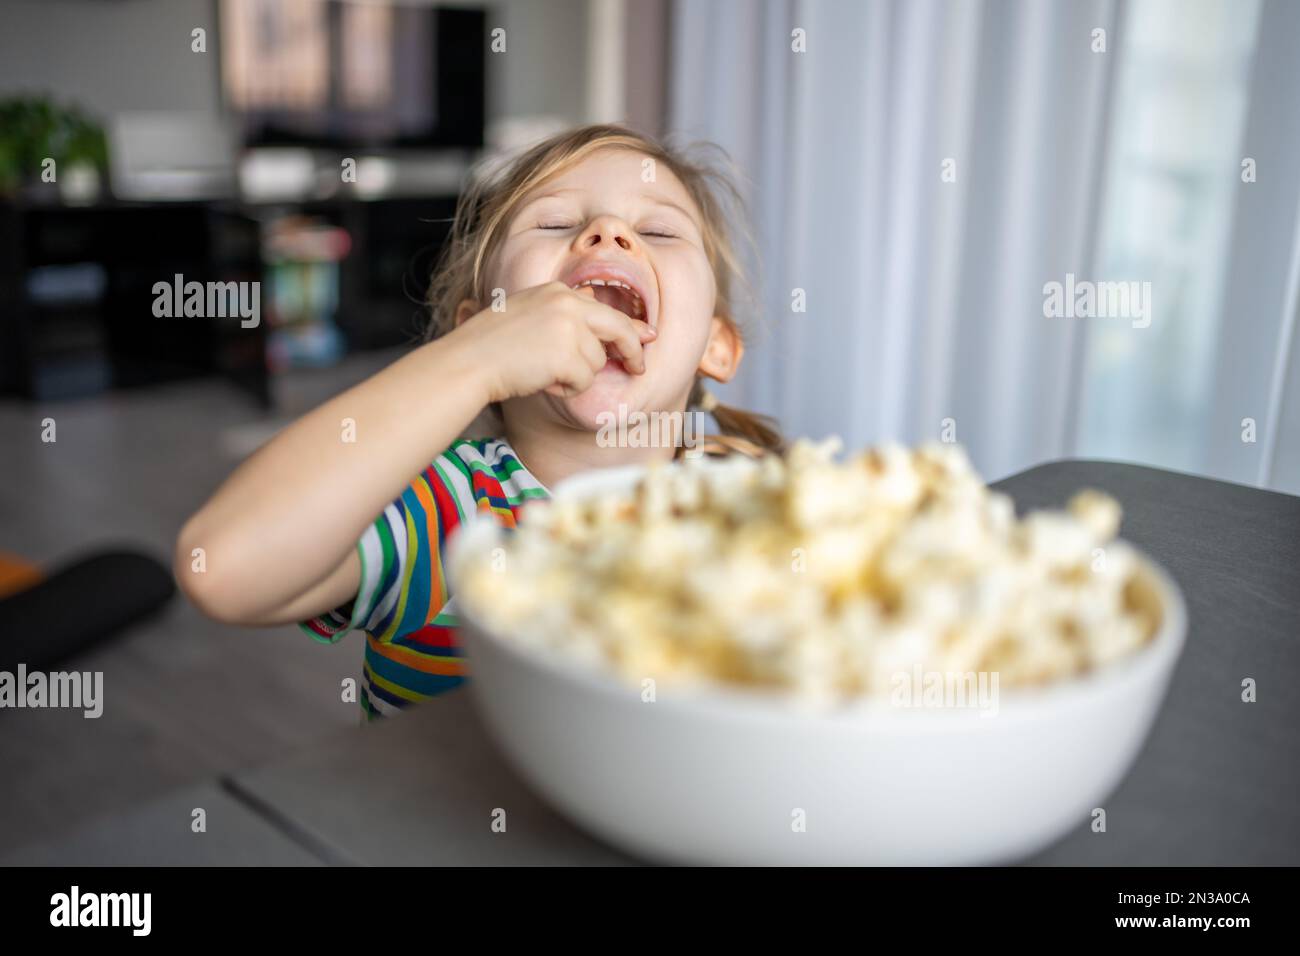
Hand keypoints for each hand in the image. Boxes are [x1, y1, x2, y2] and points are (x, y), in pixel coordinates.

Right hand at [451, 281, 657, 402]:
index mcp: (557, 291)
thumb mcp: (528, 313)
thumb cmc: (490, 344)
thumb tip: (595, 308)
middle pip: (618, 328)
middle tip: (639, 367)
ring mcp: (569, 327)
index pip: (604, 308)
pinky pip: (584, 382)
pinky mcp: (568, 354)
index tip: (646, 336)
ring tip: (543, 371)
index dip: (629, 326)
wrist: (470, 361)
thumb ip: (562, 312)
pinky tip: (542, 380)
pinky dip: (566, 388)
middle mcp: (567, 303)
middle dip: (633, 350)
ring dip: (576, 375)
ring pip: (597, 362)